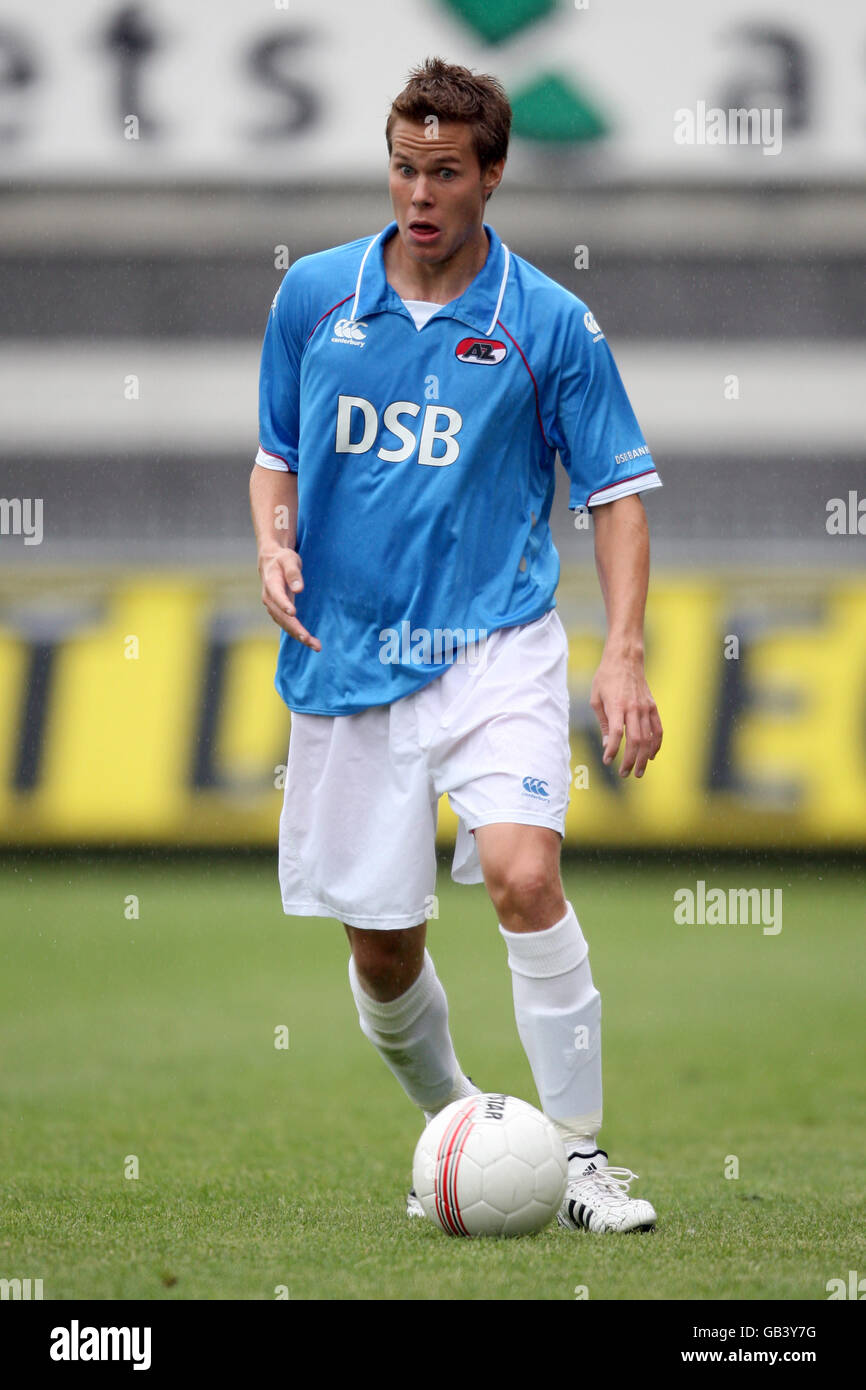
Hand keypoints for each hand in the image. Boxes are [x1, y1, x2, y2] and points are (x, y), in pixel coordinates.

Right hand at [258, 549, 320, 650]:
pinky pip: (287, 625)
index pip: (277, 596)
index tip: (292, 612)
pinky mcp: (279, 612)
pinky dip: (297, 633)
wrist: (271, 562)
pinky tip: (310, 641)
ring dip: (298, 636)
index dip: (283, 604)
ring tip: (315, 645)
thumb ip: (293, 574)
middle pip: (281, 617)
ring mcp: (273, 607)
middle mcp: (269, 599)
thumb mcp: (289, 560)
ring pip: (284, 624)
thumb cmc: (282, 560)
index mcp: (271, 584)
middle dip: (295, 629)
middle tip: (309, 639)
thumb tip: (299, 589)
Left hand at [590, 651, 661, 777]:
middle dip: (630, 760)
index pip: (616, 733)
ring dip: (644, 758)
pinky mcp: (652, 707)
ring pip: (648, 738)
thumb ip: (602, 722)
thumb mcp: (596, 698)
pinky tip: (652, 756)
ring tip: (639, 772)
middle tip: (624, 774)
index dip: (612, 749)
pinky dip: (657, 744)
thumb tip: (607, 743)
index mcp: (616, 706)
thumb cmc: (606, 677)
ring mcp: (645, 708)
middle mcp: (633, 708)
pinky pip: (658, 729)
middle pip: (635, 740)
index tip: (607, 761)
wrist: (626, 658)